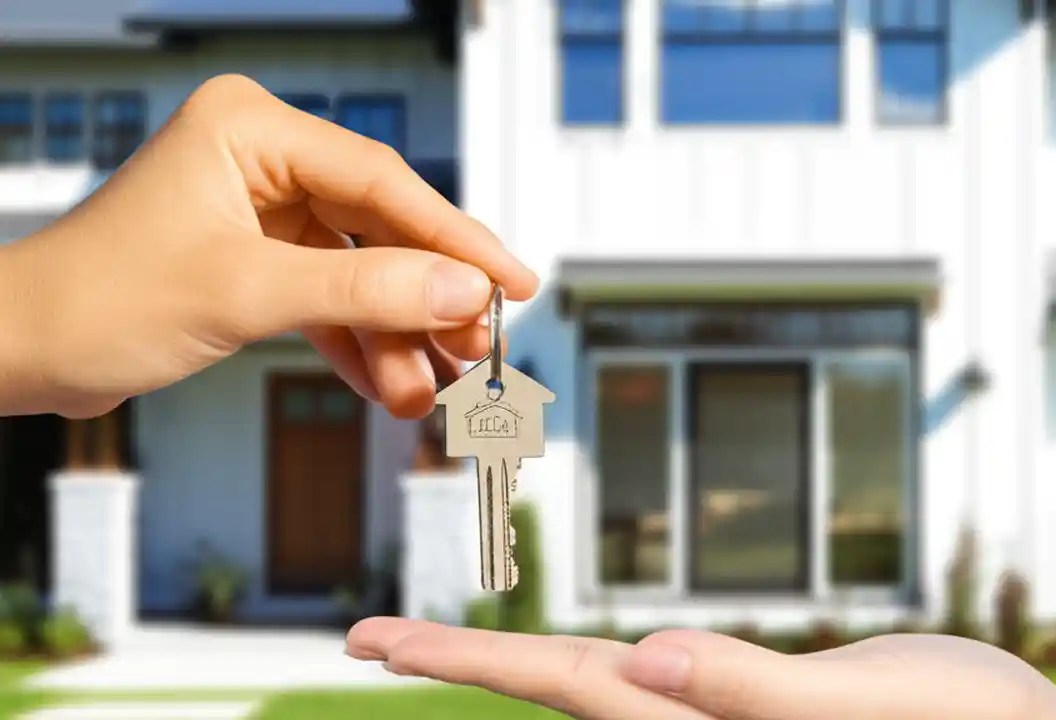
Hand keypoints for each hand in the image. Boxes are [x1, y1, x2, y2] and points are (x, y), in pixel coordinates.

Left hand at [0, 74, 535, 418]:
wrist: (22, 353)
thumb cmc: (101, 301)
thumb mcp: (247, 293)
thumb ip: (365, 290)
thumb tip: (464, 293)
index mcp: (253, 129)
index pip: (383, 183)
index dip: (456, 240)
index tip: (512, 285)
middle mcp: (263, 159)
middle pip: (381, 228)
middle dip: (426, 300)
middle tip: (476, 352)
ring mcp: (261, 210)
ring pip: (360, 271)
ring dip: (395, 336)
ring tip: (429, 393)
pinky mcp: (256, 258)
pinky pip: (329, 298)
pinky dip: (358, 344)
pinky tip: (389, 387)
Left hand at [346, 619, 1055, 719]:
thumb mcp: (867, 711)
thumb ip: (752, 698)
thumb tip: (641, 664)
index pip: (557, 687)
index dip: (463, 658)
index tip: (369, 641)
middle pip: (554, 690)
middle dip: (465, 662)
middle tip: (372, 638)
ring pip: (598, 691)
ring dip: (521, 662)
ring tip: (448, 646)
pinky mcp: (755, 712)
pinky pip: (662, 683)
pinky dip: (605, 666)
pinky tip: (599, 659)